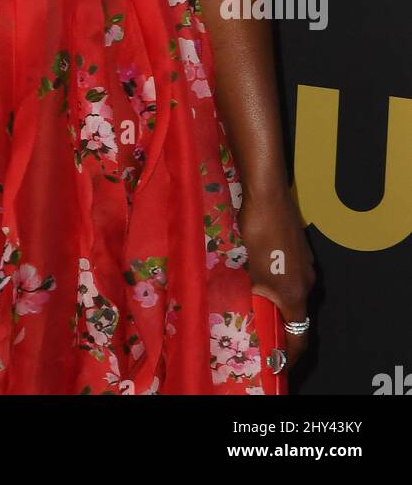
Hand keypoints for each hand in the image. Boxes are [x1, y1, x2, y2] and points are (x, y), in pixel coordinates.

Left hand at [239, 183, 315, 371]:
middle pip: (296, 315)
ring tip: (252, 304)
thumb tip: (254, 319)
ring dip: (274, 302)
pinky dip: (275, 283)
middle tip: (256, 333)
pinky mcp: (299, 249)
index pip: (300, 337)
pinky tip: (256, 275)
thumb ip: (259, 299)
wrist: (268, 194)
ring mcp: (305, 263)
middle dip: (278, 327)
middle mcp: (307, 282)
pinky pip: (289, 275)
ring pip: (291, 293)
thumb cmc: (259, 234)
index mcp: (297, 293)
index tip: (275, 364)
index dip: (288, 355)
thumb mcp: (254, 273)